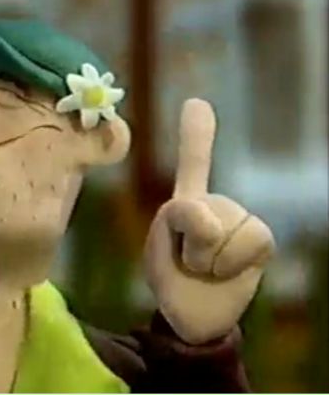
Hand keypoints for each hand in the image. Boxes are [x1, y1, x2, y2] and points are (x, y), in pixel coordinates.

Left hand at [144, 98, 274, 344]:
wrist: (194, 316)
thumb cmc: (171, 282)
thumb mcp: (159, 252)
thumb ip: (183, 219)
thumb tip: (208, 200)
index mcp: (181, 204)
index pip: (194, 165)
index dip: (196, 135)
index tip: (196, 102)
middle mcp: (212, 202)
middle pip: (198, 212)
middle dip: (189, 250)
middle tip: (188, 265)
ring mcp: (237, 216)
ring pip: (226, 226)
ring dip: (211, 260)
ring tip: (207, 270)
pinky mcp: (259, 235)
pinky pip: (252, 238)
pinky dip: (235, 262)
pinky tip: (229, 270)